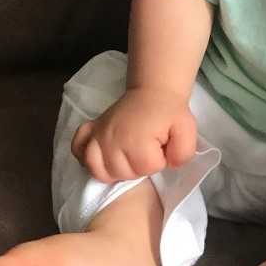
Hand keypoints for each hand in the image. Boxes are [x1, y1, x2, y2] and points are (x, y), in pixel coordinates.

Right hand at [70, 86, 196, 182]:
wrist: (153, 92)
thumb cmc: (169, 112)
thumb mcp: (187, 129)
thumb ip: (183, 153)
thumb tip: (168, 165)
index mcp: (137, 141)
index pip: (147, 169)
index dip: (159, 161)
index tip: (161, 146)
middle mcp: (112, 140)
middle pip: (122, 174)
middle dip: (139, 166)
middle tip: (146, 149)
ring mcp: (98, 135)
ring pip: (99, 170)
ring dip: (115, 168)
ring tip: (127, 157)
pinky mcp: (90, 130)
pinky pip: (78, 150)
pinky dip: (86, 157)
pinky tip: (100, 156)